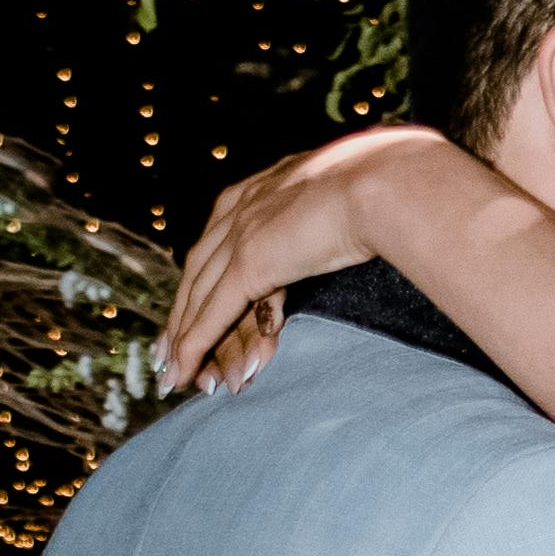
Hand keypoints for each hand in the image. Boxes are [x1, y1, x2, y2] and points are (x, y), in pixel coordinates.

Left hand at [159, 124, 441, 397]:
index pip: (219, 241)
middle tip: (168, 352)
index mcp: (262, 188)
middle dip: (182, 314)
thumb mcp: (345, 199)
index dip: (204, 280)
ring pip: (198, 295)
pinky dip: (194, 345)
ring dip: (184, 339)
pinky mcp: (249, 262)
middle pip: (198, 271)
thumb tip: (342, 231)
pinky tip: (183, 371)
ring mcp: (241, 233)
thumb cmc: (385, 189)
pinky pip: (212, 313)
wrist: (386, 181)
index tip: (193, 307)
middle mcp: (240, 206)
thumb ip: (329, 215)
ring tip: (175, 374)